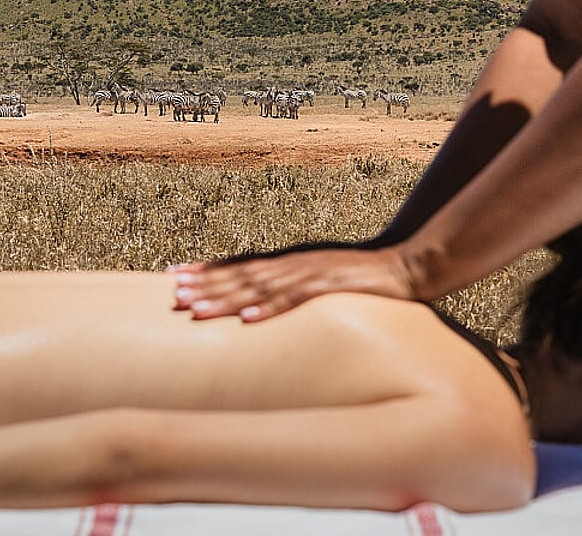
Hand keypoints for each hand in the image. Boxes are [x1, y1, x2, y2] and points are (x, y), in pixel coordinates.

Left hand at [169, 246, 416, 321]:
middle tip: (173, 292)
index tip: (174, 275)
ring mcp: (311, 275)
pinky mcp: (331, 288)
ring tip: (196, 309)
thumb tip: (264, 306)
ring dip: (226, 298)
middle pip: (241, 275)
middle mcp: (294, 265)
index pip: (240, 265)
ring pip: (259, 288)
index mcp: (290, 263)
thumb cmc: (364, 280)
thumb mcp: (322, 283)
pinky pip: (296, 300)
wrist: (408, 266)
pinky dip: (271, 308)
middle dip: (205, 284)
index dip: (207, 269)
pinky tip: (249, 318)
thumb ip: (294, 290)